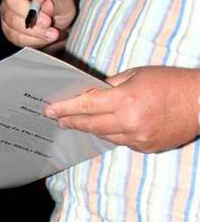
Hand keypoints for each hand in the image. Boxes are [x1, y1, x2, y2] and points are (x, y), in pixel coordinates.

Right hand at [0, 0, 78, 48]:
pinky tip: (44, 38)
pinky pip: (15, 36)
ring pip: (13, 21)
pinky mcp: (8, 29)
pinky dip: (32, 40)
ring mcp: (7, 12)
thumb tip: (46, 5)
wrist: (56, 22)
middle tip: (47, 21)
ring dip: (34, 30)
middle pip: (12, 1)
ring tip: (52, 33)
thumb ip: (57, 2)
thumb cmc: (58, 5)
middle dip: (30, 13)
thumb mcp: (64, 1)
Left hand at [44, 66, 199, 153]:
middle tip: (57, 118)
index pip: (86, 106)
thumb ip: (111, 85)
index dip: (65, 108)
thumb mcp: (138, 74)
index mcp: (126, 100)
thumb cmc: (171, 82)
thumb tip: (89, 93)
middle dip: (71, 121)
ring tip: (75, 123)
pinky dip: (111, 133)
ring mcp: (138, 138)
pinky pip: (120, 142)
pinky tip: (105, 127)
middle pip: (90, 125)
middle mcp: (129, 122)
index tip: (50, 109)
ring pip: (104, 135)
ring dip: (89, 128)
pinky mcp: (145, 147)